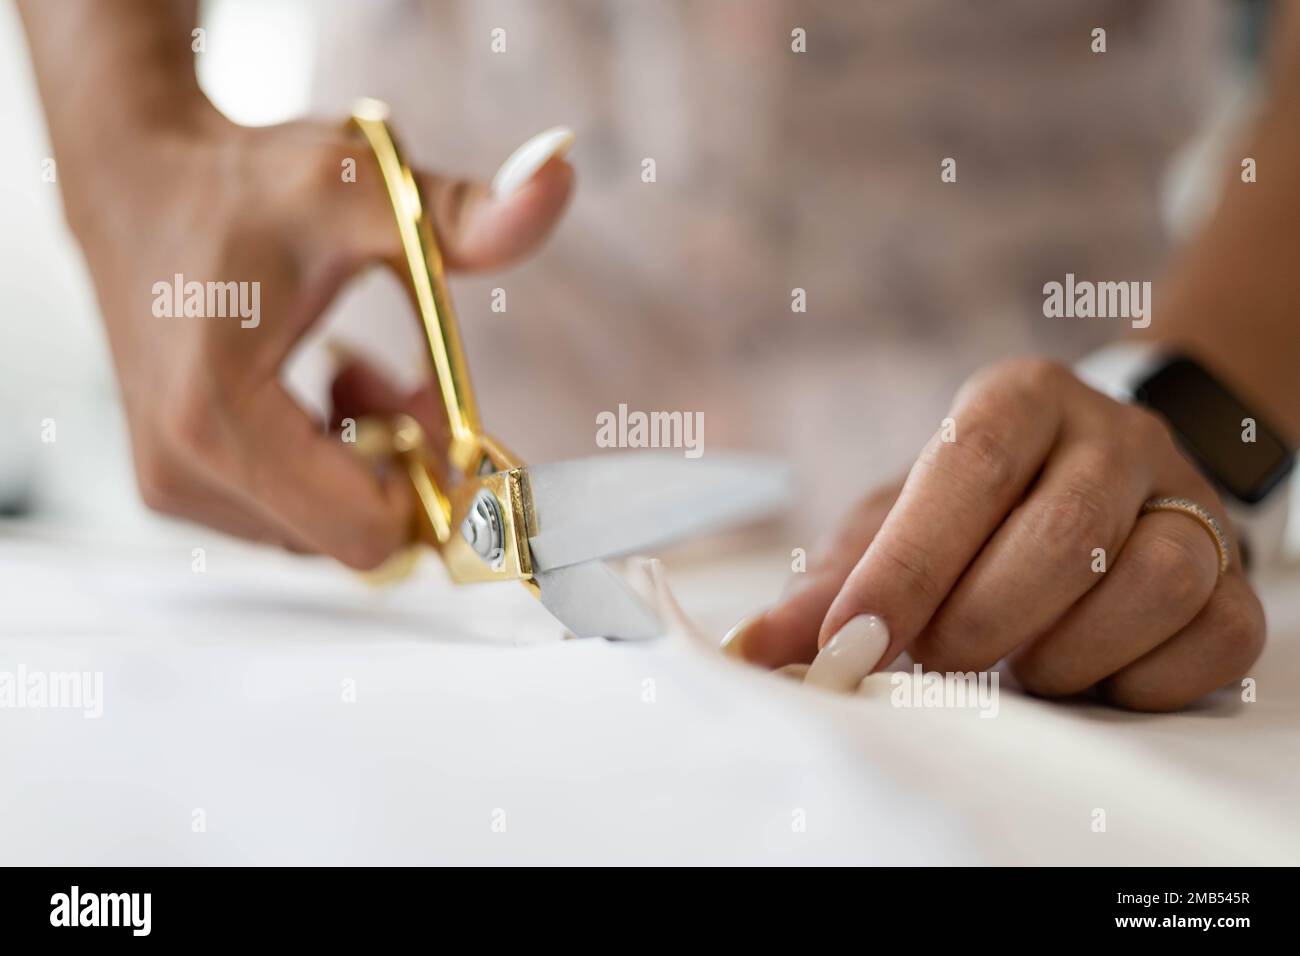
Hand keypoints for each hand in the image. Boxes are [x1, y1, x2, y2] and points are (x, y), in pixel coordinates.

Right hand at [65, 110, 572, 566]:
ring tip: (362, 374)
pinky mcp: (176, 484)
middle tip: (410, 384)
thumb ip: (466, 210)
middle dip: (405, 468)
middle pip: (354, 540)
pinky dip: (332, 467)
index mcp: (218, 418)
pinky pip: (292, 518)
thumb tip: (559, 174)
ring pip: (326, 534)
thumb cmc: (241, 186)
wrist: (138, 180)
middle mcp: (181, 471)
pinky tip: (326, 395)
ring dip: (369, 465)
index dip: (434, 485)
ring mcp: (172, 486)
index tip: (447, 413)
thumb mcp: (363, 190)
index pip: (368, 534)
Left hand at [733, 357, 1264, 710]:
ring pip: (1153, 579)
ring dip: (1066, 652)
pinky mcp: (1237, 575)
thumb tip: (757, 647)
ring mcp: (1187, 501)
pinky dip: (1142, 677)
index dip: (910, 562)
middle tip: (938, 659)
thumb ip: (835, 579)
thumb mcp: (898, 520)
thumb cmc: (975, 513)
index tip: (852, 638)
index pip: (970, 466)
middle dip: (983, 618)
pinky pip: (1215, 636)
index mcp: (1020, 399)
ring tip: (1018, 665)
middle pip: (1064, 531)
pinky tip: (1092, 673)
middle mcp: (1114, 436)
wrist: (1097, 487)